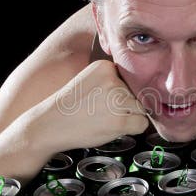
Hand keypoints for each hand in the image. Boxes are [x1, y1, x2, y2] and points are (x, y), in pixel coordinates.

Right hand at [28, 60, 148, 153]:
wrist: (50, 124)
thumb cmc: (70, 106)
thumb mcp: (90, 81)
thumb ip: (112, 81)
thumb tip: (145, 90)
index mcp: (105, 66)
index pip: (130, 78)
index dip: (122, 91)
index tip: (105, 98)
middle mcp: (113, 80)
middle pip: (137, 93)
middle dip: (126, 105)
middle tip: (104, 111)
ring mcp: (117, 100)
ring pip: (141, 108)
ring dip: (129, 116)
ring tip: (105, 119)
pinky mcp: (120, 120)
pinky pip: (142, 124)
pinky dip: (133, 128)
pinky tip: (113, 127)